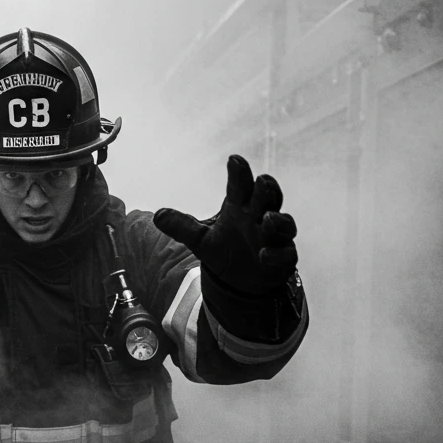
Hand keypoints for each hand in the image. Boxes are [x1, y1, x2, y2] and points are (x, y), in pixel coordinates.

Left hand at [153, 155, 297, 296]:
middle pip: (268, 197)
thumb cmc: (225, 249)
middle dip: (266, 189)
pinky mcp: (282, 259)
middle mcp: (259, 217)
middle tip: (261, 181)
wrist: (240, 281)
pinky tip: (264, 256)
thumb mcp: (200, 239)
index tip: (233, 160)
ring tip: (267, 220)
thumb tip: (157, 215)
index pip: (241, 185)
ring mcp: (274, 238)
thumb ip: (182, 227)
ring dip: (277, 221)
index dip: (239, 173)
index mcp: (240, 206)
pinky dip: (277, 254)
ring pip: (283, 223)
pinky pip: (285, 254)